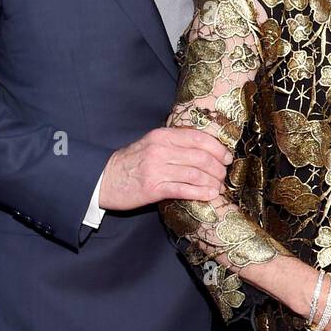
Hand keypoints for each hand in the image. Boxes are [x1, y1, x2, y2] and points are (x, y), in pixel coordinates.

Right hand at [99, 127, 232, 209]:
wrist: (103, 179)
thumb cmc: (131, 162)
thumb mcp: (152, 143)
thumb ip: (176, 143)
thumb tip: (206, 149)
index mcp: (163, 136)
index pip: (199, 138)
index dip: (218, 148)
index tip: (227, 157)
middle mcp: (160, 150)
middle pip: (201, 157)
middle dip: (218, 168)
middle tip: (223, 175)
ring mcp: (156, 169)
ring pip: (195, 173)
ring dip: (212, 181)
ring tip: (218, 186)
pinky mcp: (153, 188)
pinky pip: (183, 189)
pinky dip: (200, 192)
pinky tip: (210, 195)